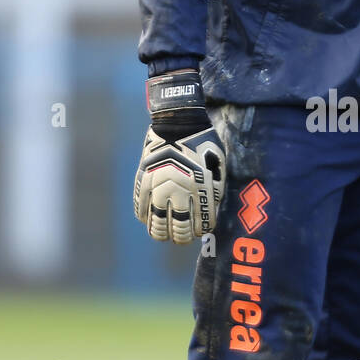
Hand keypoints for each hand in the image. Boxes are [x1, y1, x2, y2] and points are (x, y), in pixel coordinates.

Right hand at [133, 125, 225, 241]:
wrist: (178, 122)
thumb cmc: (203, 142)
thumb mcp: (217, 165)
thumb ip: (214, 189)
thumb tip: (209, 212)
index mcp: (201, 188)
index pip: (203, 224)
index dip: (201, 231)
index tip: (199, 231)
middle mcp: (179, 191)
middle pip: (180, 230)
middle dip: (183, 237)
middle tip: (183, 237)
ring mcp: (159, 187)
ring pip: (158, 225)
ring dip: (162, 233)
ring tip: (165, 234)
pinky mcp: (144, 182)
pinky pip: (141, 210)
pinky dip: (146, 218)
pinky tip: (152, 218)